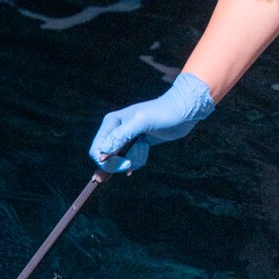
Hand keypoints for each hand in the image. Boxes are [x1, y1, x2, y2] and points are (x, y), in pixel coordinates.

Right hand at [89, 72, 215, 173]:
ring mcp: (127, 138)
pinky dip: (136, 161)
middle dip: (120, 164)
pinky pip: (130, 159)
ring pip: (120, 160)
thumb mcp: (140, 122)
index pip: (97, 149)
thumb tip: (103, 152)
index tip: (124, 165)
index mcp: (111, 123)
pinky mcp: (138, 143)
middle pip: (107, 158)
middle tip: (131, 166)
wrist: (182, 111)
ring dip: (133, 160)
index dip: (106, 162)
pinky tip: (141, 158)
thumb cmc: (161, 113)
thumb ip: (121, 136)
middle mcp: (116, 130)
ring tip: (144, 150)